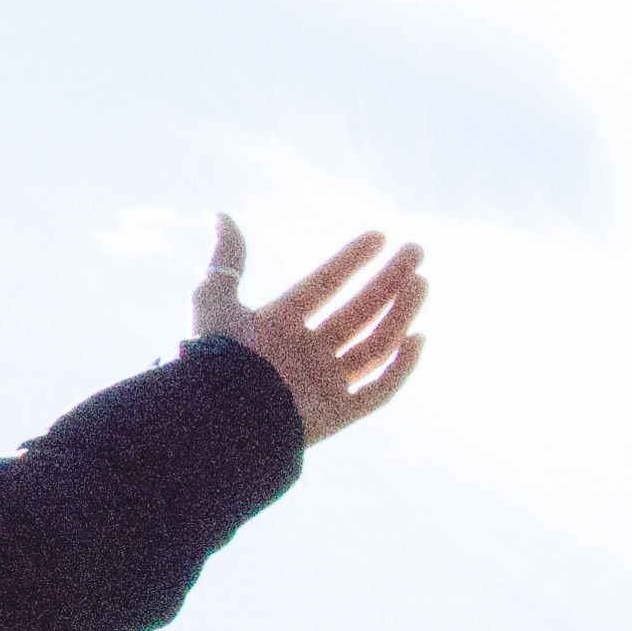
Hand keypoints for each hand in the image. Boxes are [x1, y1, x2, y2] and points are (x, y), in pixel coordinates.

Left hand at [194, 216, 424, 444]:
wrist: (218, 415)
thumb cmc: (210, 358)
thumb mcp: (214, 299)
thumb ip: (226, 260)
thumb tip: (221, 215)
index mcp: (278, 326)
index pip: (323, 285)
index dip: (350, 260)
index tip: (380, 235)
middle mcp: (303, 354)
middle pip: (357, 313)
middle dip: (388, 282)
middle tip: (416, 252)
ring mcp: (322, 384)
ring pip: (374, 346)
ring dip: (400, 313)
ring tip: (421, 280)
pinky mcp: (336, 414)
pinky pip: (377, 392)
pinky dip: (400, 368)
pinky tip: (417, 336)